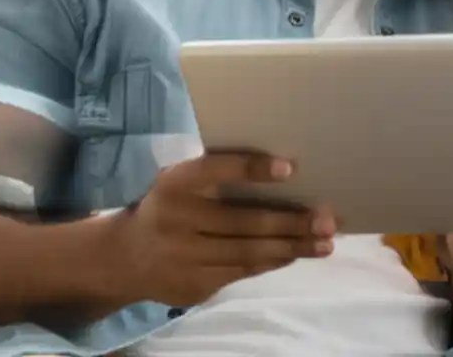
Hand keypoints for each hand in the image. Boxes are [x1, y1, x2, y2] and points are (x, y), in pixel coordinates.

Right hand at [109, 152, 336, 306]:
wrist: (125, 258)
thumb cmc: (170, 206)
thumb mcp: (180, 182)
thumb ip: (217, 174)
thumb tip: (285, 171)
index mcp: (175, 184)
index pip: (214, 170)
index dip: (251, 169)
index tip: (290, 167)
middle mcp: (176, 220)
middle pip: (242, 222)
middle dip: (290, 222)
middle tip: (327, 219)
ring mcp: (184, 258)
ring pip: (247, 254)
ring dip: (292, 248)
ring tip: (325, 242)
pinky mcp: (193, 286)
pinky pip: (242, 272)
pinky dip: (272, 262)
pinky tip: (296, 254)